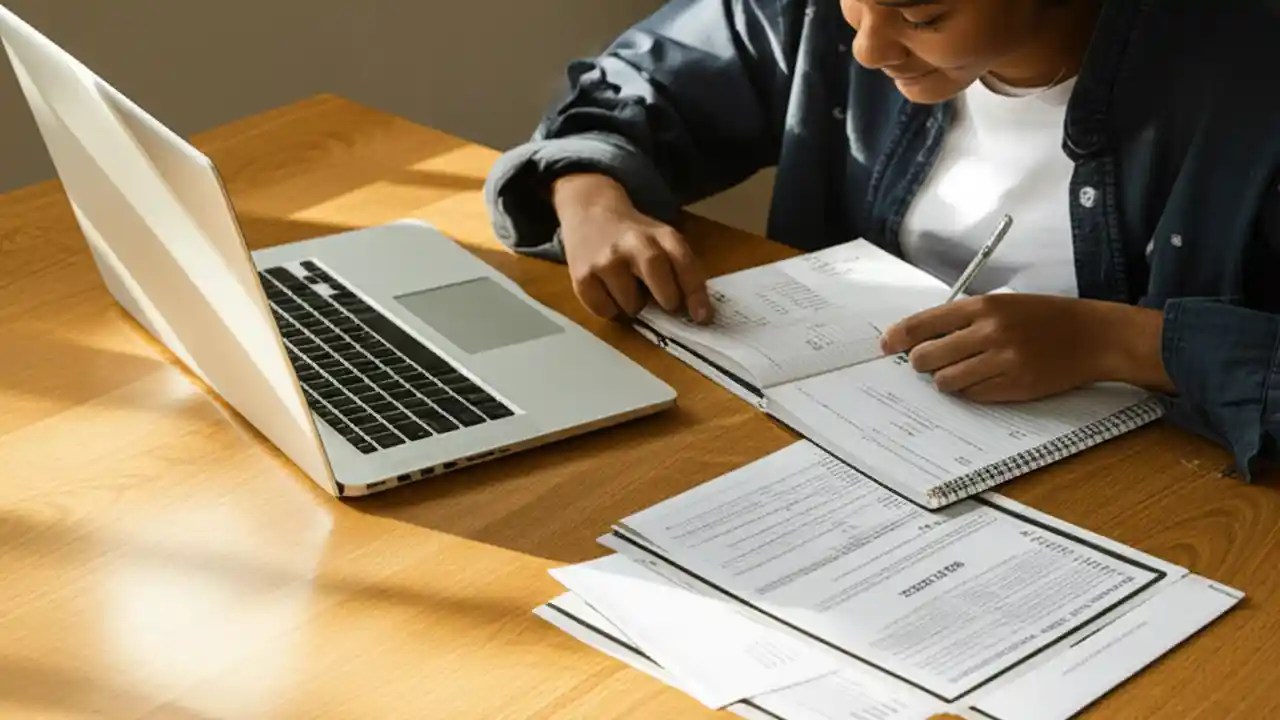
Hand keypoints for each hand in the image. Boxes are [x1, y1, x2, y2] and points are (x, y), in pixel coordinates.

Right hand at [551, 173, 712, 322]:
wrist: (590, 211)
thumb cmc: (633, 235)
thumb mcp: (661, 239)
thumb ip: (678, 268)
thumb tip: (694, 312)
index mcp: (662, 236)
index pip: (684, 265)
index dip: (695, 293)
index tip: (702, 316)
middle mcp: (634, 244)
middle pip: (659, 283)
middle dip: (666, 301)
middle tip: (664, 304)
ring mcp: (606, 261)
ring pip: (630, 304)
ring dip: (634, 307)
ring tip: (628, 290)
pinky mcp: (582, 276)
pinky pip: (604, 310)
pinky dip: (610, 309)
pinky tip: (609, 291)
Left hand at [879, 294, 1174, 402]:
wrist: (1094, 335)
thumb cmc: (1044, 318)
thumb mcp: (1003, 305)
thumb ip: (963, 319)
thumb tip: (918, 339)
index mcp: (982, 307)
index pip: (923, 324)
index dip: (897, 337)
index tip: (886, 346)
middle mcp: (989, 333)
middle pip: (926, 358)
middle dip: (921, 363)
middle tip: (930, 362)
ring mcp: (1002, 362)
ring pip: (945, 381)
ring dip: (945, 380)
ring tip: (962, 371)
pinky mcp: (1014, 387)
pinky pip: (972, 396)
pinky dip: (971, 392)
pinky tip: (986, 379)